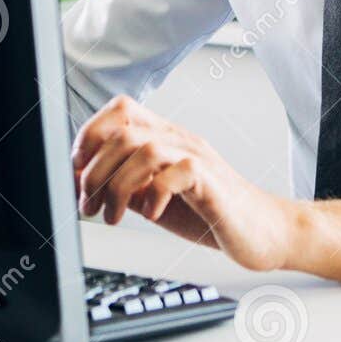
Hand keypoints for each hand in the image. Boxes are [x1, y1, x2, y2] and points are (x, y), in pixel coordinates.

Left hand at [71, 96, 295, 270]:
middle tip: (89, 203)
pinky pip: (178, 172)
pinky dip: (154, 195)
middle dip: (94, 170)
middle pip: (123, 131)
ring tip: (114, 215)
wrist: (263, 232)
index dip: (89, 135)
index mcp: (164, 137)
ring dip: (117, 186)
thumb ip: (124, 183)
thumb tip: (79, 181)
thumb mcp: (155, 194)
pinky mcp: (213, 183)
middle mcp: (179, 140)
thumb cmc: (210, 212)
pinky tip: (151, 214)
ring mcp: (198, 158)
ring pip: (144, 149)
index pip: (120, 109)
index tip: (77, 170)